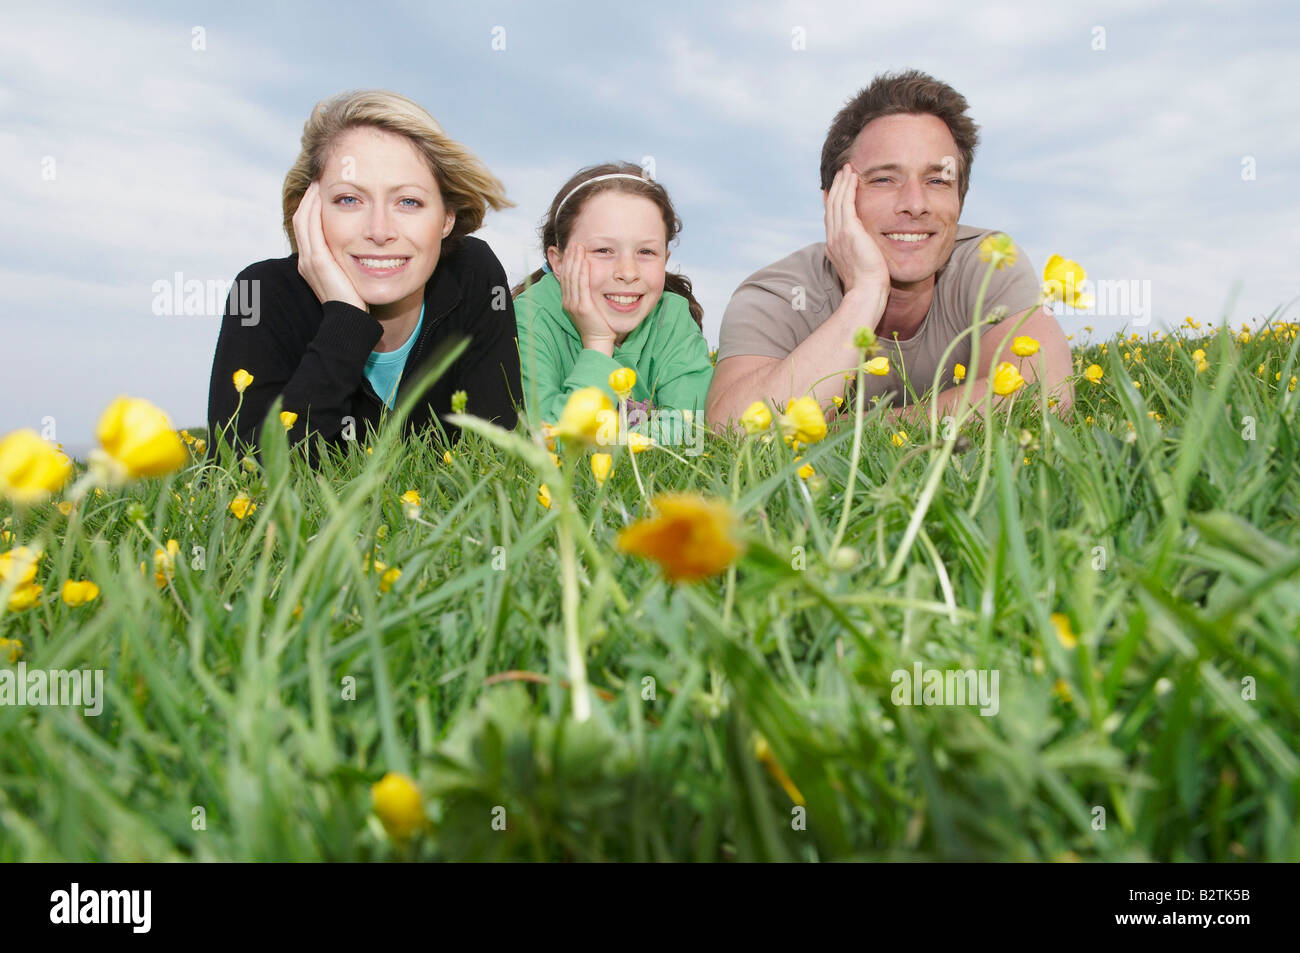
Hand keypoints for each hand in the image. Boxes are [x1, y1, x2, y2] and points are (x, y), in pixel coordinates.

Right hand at [293, 181, 367, 310]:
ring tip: (321, 180)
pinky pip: (311, 226)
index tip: (324, 190)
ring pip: (304, 219)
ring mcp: (309, 260)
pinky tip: (322, 195)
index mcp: (312, 262)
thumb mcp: (350, 277)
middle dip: (310, 197)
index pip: (308, 227)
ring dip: (311, 198)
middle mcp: (306, 259)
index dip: (313, 207)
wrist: (349, 322)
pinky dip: (314, 208)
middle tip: (321, 178)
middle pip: (302, 218)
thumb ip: (349, 263)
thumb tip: (364, 251)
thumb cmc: (355, 302)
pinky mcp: (317, 261)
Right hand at [557, 244, 616, 354]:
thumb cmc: (598, 325)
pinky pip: (581, 285)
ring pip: (572, 277)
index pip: (566, 277)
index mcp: (568, 301)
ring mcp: (573, 304)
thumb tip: (590, 283)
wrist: (598, 341)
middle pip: (567, 274)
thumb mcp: (589, 308)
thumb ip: (587, 295)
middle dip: (570, 257)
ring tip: (578, 247)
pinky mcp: (582, 307)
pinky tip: (584, 261)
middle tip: (574, 243)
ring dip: (575, 260)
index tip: (572, 250)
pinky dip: (582, 272)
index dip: (568, 262)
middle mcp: (568, 301)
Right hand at [824, 163, 888, 294]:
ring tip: (847, 170)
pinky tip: (853, 177)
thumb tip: (866, 250)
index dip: (833, 202)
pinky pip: (845, 202)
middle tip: (841, 173)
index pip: (831, 219)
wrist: (867, 291)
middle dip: (836, 188)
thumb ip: (859, 254)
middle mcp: (832, 239)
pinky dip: (847, 188)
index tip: (837, 190)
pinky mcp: (848, 230)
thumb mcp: (860, 266)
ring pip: (836, 201)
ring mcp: (838, 234)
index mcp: (834, 247)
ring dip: (841, 183)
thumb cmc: (868, 285)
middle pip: (831, 207)